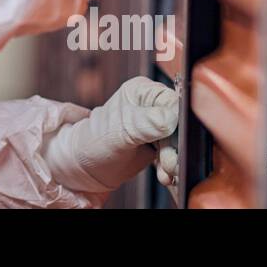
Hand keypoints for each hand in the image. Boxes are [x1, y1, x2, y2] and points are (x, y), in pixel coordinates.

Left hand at [39, 76, 178, 193]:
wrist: (86, 166)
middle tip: (169, 163)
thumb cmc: (96, 141)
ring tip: (166, 172)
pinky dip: (172, 166)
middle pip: (180, 123)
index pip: (172, 101)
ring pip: (179, 140)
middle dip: (176, 146)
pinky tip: (165, 175)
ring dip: (175, 159)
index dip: (177, 122)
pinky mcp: (160, 143)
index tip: (175, 140)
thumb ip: (145, 123)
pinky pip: (175, 154)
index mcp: (142, 91)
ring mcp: (157, 125)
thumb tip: (170, 118)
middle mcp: (152, 104)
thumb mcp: (119, 131)